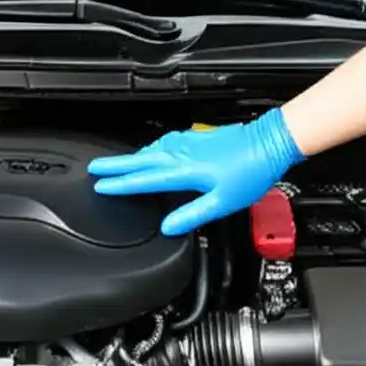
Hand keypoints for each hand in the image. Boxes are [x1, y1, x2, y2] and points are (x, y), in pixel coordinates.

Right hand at [88, 108, 303, 235]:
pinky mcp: (198, 138)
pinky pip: (166, 142)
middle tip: (95, 167)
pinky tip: (154, 149)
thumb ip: (193, 215)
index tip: (102, 186)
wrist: (270, 142)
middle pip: (141, 160)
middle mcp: (183, 154)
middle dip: (116, 165)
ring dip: (132, 156)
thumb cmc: (251, 172)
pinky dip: (153, 147)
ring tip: (118, 163)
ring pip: (152, 149)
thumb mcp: (223, 202)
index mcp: (185, 172)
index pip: (145, 179)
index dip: (121, 184)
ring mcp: (190, 143)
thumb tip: (168, 227)